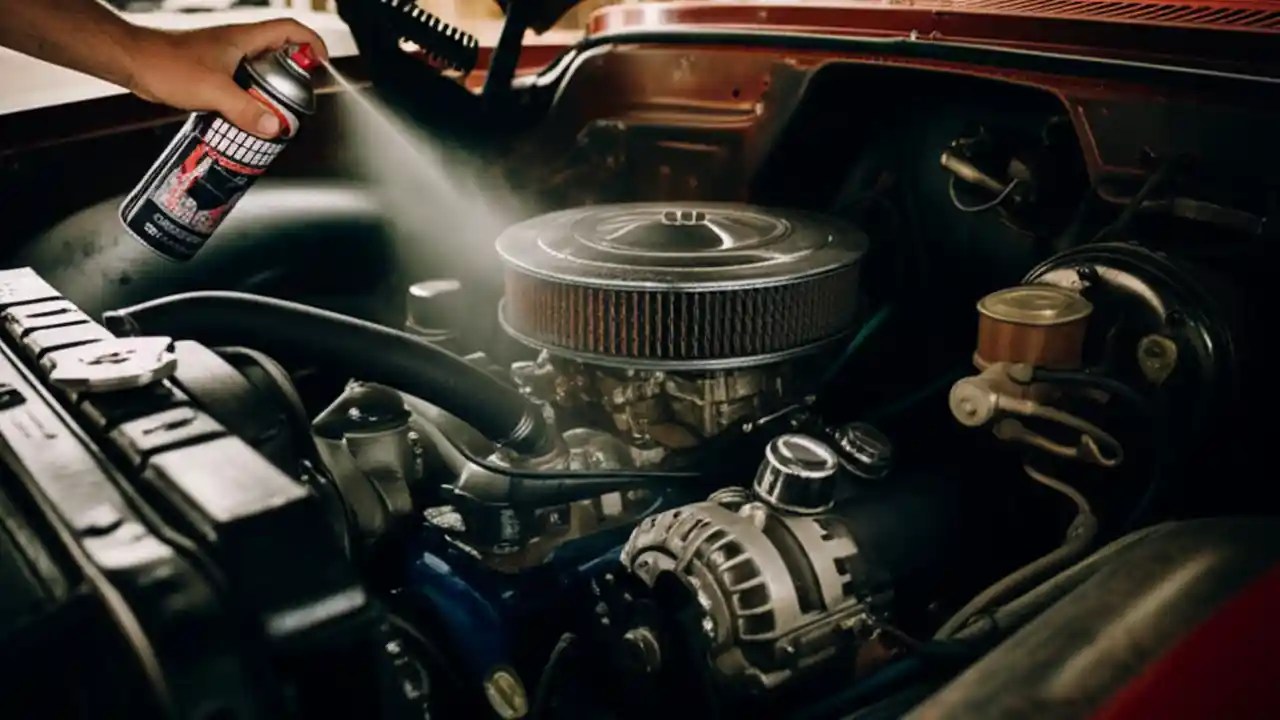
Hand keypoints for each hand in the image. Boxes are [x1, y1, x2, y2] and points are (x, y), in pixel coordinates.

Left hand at [127, 19, 327, 137]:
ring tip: (276, 111)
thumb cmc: (165, 64)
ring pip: (260, 70)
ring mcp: (224, 58)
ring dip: (272, 89)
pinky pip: (242, 83)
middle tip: (299, 96)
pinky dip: (251, 98)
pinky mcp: (212, 72)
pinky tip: (247, 116)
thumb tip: (275, 127)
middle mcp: (237, 45)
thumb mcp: (213, 90)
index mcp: (244, 38)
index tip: (323, 64)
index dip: (312, 43)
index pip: (290, 29)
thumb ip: (246, 110)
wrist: (132, 62)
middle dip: (295, 74)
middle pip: (281, 52)